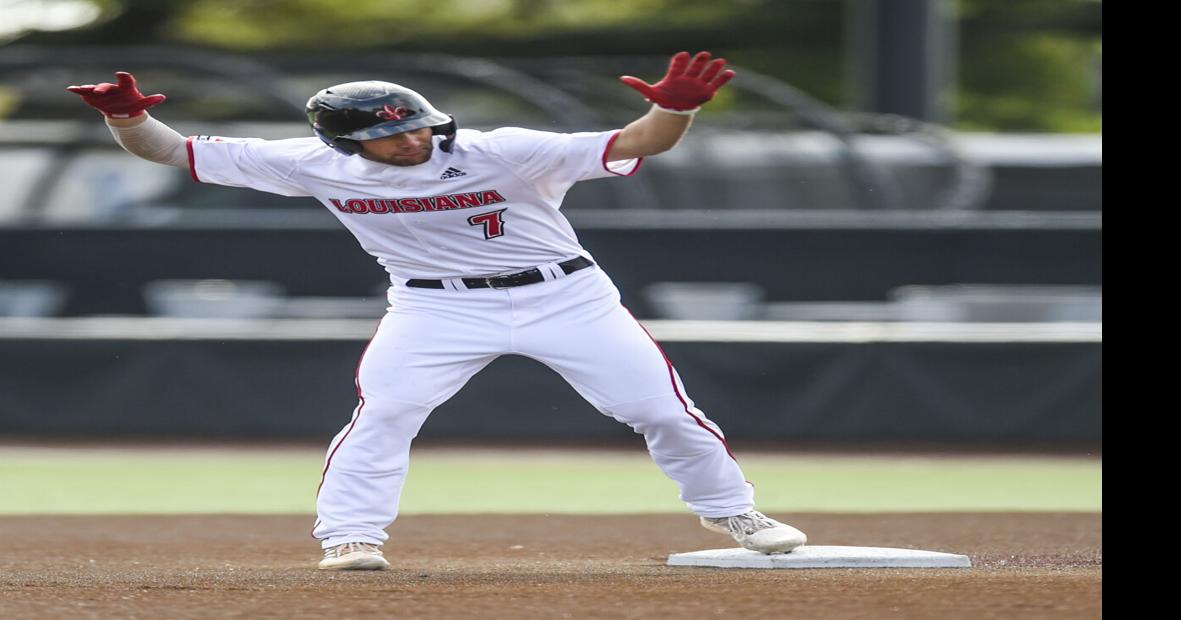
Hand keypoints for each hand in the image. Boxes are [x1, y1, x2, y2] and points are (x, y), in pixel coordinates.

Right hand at [66, 71, 166, 118]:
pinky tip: (70, 89)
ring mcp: (101, 91)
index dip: (124, 77)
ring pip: (93, 88)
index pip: (126, 80)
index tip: (120, 74)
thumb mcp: (141, 103)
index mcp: (125, 87)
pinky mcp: (92, 96)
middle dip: (102, 88)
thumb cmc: (132, 103)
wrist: (121, 109)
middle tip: (98, 91)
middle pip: (106, 87)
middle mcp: (112, 87)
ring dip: (87, 88)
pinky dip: (78, 90)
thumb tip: (162, 97)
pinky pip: (84, 92)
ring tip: (82, 89)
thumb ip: (151, 101)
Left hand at [619, 51, 734, 111]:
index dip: (680, 61)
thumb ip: (639, 85)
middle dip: (699, 62)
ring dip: (714, 68)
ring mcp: (699, 83)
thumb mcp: (652, 93)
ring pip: (707, 74)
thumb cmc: (664, 98)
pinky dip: (724, 79)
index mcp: (675, 75)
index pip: (678, 65)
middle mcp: (689, 77)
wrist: (675, 108)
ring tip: (721, 61)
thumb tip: (623, 79)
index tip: (682, 55)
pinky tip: (731, 72)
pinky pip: (717, 84)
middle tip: (704, 55)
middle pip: (695, 67)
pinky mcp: (707, 91)